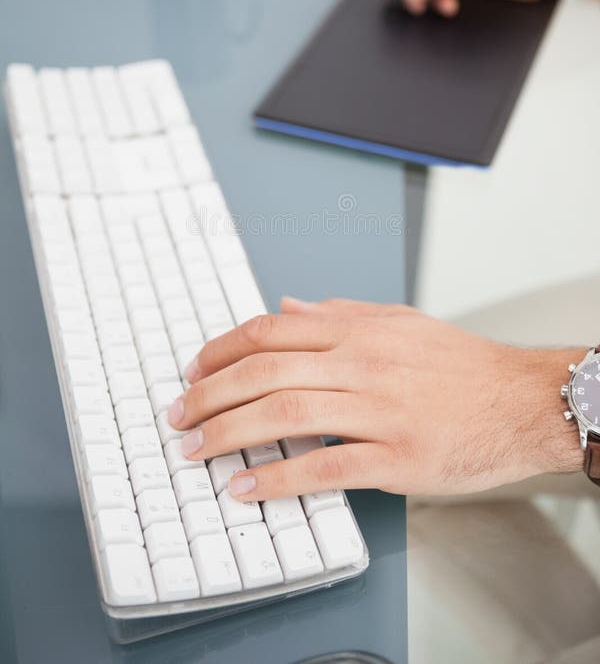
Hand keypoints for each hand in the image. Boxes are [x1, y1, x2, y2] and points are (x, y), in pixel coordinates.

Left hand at [168, 298, 582, 500]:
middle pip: (264, 373)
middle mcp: (361, 365)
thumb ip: (339, 313)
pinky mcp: (396, 458)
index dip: (221, 350)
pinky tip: (246, 487)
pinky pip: (324, 467)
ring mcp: (378, 412)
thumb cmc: (459, 364)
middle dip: (209, 395)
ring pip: (284, 416)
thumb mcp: (398, 320)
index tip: (194, 371)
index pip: (270, 332)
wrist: (521, 400)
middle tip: (179, 415)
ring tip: (194, 449)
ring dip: (228, 433)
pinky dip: (278, 478)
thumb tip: (286, 306)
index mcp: (357, 331)